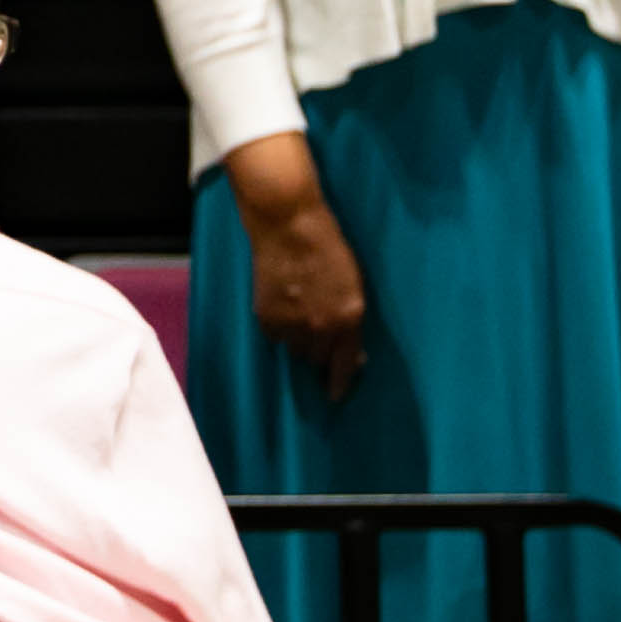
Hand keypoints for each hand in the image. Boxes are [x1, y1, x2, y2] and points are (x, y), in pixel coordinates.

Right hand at [228, 133, 370, 399]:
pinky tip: (282, 303)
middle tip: (316, 331)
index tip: (335, 397)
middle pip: (318, 359)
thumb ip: (352, 319)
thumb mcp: (353, 284)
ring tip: (298, 311)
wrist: (288, 224)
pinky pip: (274, 336)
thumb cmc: (329, 247)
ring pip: (294, 350)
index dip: (340, 384)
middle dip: (319, 350)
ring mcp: (292, 323)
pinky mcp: (267, 316)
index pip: (345, 365)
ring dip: (298, 338)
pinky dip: (278, 326)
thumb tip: (352, 353)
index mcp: (349, 317)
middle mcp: (322, 326)